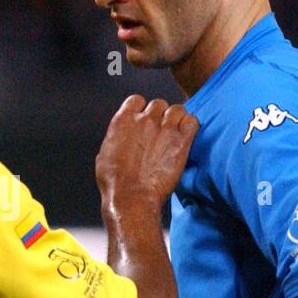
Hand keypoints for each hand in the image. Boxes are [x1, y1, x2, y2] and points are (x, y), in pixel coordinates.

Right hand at [96, 95, 198, 213]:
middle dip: (160, 115)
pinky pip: (192, 121)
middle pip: (158, 104)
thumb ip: (117, 137)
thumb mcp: (105, 154)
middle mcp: (144, 120)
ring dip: (176, 119)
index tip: (143, 120)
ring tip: (175, 133)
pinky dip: (191, 126)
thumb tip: (122, 136)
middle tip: (160, 131)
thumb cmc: (115, 182)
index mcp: (123, 120)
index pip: (137, 100)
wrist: (131, 197)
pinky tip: (186, 136)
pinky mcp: (181, 142)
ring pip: (177, 110)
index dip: (141, 109)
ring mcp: (164, 129)